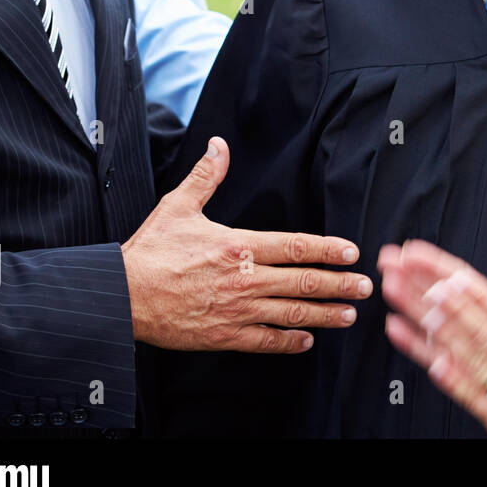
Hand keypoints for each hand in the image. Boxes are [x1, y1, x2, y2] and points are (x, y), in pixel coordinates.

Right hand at [122, 137, 372, 352]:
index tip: (352, 252)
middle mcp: (245, 279)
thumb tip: (220, 145)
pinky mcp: (223, 335)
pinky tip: (306, 340)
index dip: (328, 250)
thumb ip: (206, 177)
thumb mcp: (178, 206)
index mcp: (239, 245)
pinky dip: (289, 342)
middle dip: (340, 285)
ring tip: (348, 316)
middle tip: (365, 287)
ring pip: (292, 313)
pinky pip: (265, 341)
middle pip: (304, 282)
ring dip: (325, 315)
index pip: (296, 246)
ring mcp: (237, 310)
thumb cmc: (150, 251)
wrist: (121, 295)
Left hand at [379, 241, 486, 437]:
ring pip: (463, 354)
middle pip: (473, 325)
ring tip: (398, 299)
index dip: (473, 290)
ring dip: (426, 326)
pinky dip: (443, 372)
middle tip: (406, 270)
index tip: (448, 271)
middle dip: (435, 294)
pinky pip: (465, 392)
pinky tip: (419, 351)